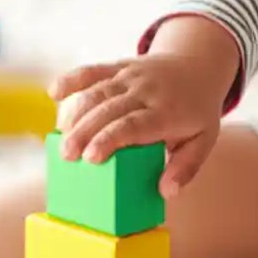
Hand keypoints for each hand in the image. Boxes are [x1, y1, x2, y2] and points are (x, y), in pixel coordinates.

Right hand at [49, 16, 240, 198]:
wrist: (199, 65)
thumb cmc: (197, 111)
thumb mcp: (204, 139)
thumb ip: (186, 167)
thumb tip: (165, 192)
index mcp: (168, 112)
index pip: (134, 125)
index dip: (110, 139)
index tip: (91, 158)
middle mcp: (147, 91)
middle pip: (110, 110)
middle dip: (85, 132)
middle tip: (66, 156)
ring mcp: (132, 76)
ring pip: (98, 91)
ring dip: (75, 113)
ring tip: (58, 138)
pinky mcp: (119, 66)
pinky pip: (94, 70)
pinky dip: (73, 79)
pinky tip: (53, 93)